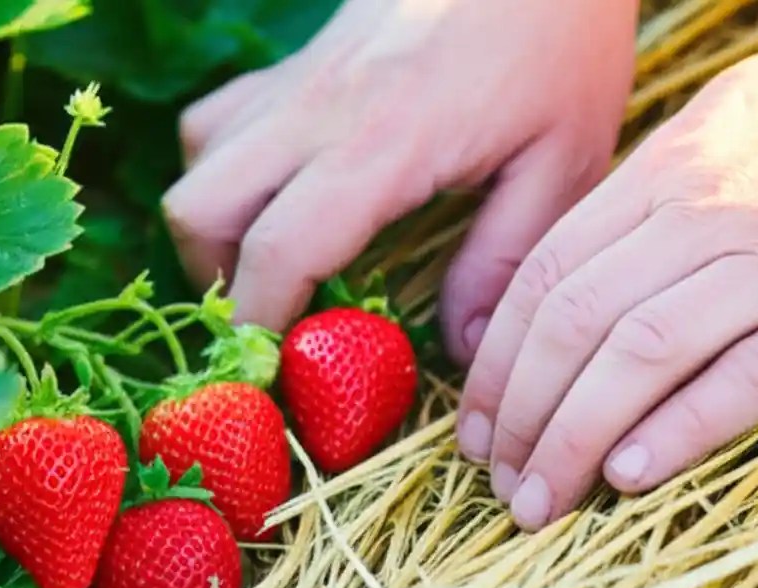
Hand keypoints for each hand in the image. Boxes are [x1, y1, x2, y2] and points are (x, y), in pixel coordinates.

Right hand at [163, 0, 637, 360]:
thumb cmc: (558, 40)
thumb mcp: (563, 157)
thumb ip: (505, 257)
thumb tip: (463, 349)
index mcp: (380, 147)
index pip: (279, 250)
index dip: (260, 326)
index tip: (276, 376)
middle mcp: (314, 113)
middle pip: (198, 210)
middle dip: (217, 283)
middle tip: (270, 319)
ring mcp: (295, 82)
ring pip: (195, 164)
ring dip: (214, 228)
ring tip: (269, 265)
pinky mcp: (293, 64)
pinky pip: (218, 121)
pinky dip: (222, 170)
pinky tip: (276, 193)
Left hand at [458, 41, 757, 530]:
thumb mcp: (706, 148)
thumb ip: (630, 217)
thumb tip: (534, 309)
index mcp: (660, 176)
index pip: (545, 279)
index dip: (496, 363)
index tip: (474, 428)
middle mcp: (704, 214)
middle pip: (577, 321)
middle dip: (521, 411)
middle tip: (499, 480)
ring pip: (643, 351)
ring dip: (575, 435)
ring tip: (540, 499)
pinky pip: (747, 374)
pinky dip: (680, 428)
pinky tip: (627, 475)